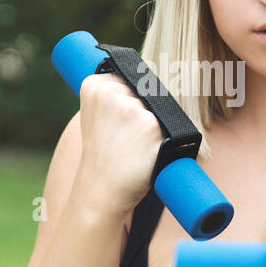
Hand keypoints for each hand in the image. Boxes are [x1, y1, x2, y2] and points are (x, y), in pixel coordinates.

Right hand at [74, 73, 164, 216]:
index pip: (130, 75)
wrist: (101, 191)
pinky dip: (166, 139)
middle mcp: (111, 93)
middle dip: (146, 109)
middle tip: (127, 137)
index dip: (133, 97)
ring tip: (135, 145)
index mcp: (93, 85)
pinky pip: (172, 125)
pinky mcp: (152, 127)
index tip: (123, 119)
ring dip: (157, 125)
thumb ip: (118, 94)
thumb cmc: (104, 155)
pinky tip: (147, 152)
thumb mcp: (98, 117)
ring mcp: (132, 109)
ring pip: (161, 106)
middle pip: (148, 88)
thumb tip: (167, 82)